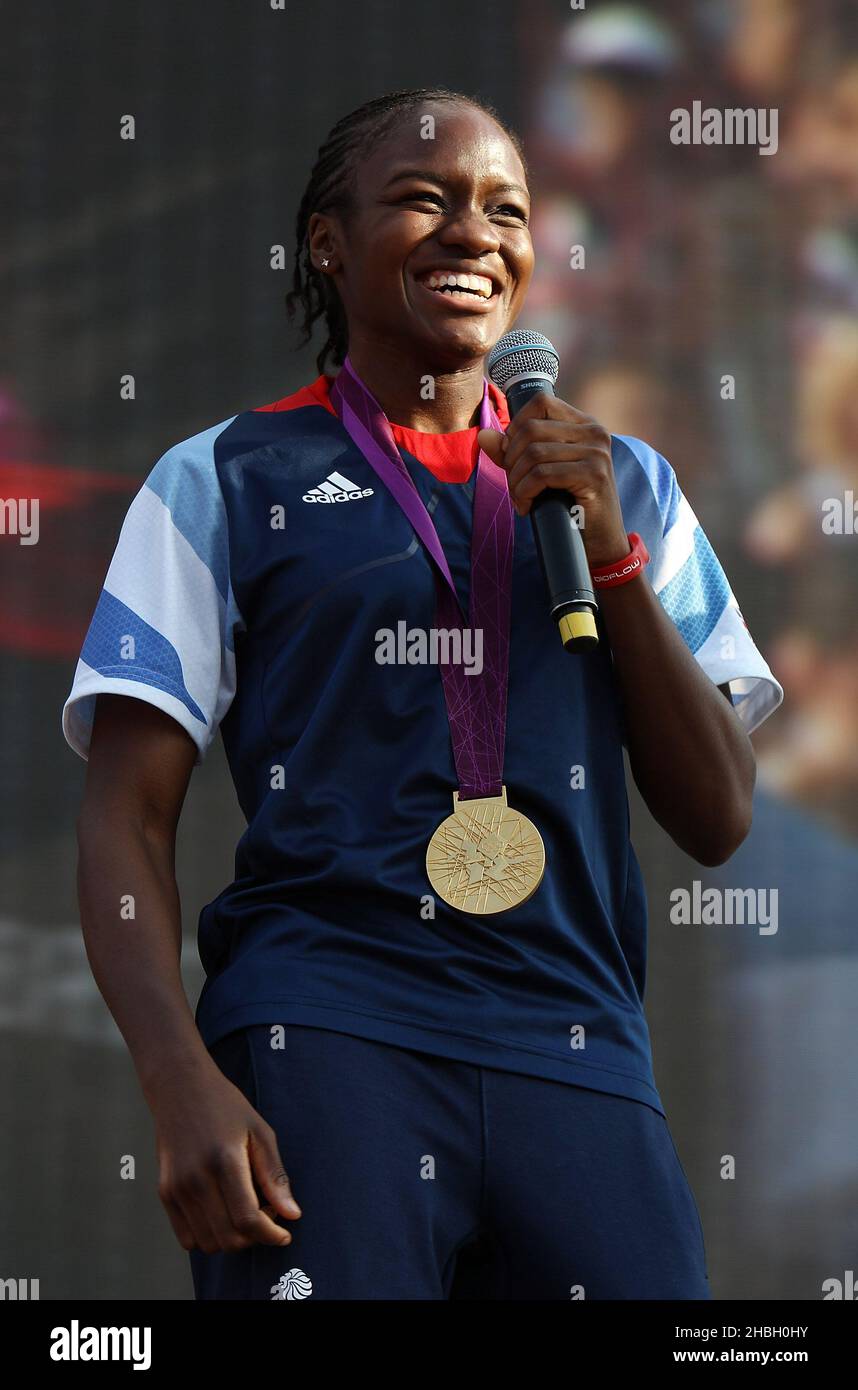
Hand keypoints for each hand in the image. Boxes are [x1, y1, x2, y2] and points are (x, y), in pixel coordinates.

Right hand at [150, 1056, 301, 1253]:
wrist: (180, 1088)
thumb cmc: (225, 1106)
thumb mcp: (260, 1132)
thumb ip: (274, 1175)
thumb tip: (292, 1215)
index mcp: (224, 1160)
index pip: (247, 1219)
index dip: (270, 1234)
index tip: (284, 1234)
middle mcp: (196, 1179)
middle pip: (229, 1238)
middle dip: (254, 1238)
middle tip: (266, 1215)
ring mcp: (176, 1188)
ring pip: (208, 1244)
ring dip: (232, 1239)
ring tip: (243, 1212)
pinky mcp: (165, 1193)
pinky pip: (187, 1239)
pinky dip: (209, 1237)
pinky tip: (222, 1214)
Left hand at [477, 393, 629, 566]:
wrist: (599, 542)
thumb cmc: (569, 506)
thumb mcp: (540, 473)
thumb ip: (513, 452)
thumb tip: (484, 436)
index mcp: (584, 424)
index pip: (541, 402)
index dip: (517, 426)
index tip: (513, 456)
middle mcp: (594, 432)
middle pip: (531, 429)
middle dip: (511, 460)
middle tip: (514, 486)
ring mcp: (596, 452)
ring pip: (534, 453)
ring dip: (516, 481)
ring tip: (520, 499)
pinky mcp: (594, 475)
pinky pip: (542, 474)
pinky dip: (526, 492)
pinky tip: (528, 506)